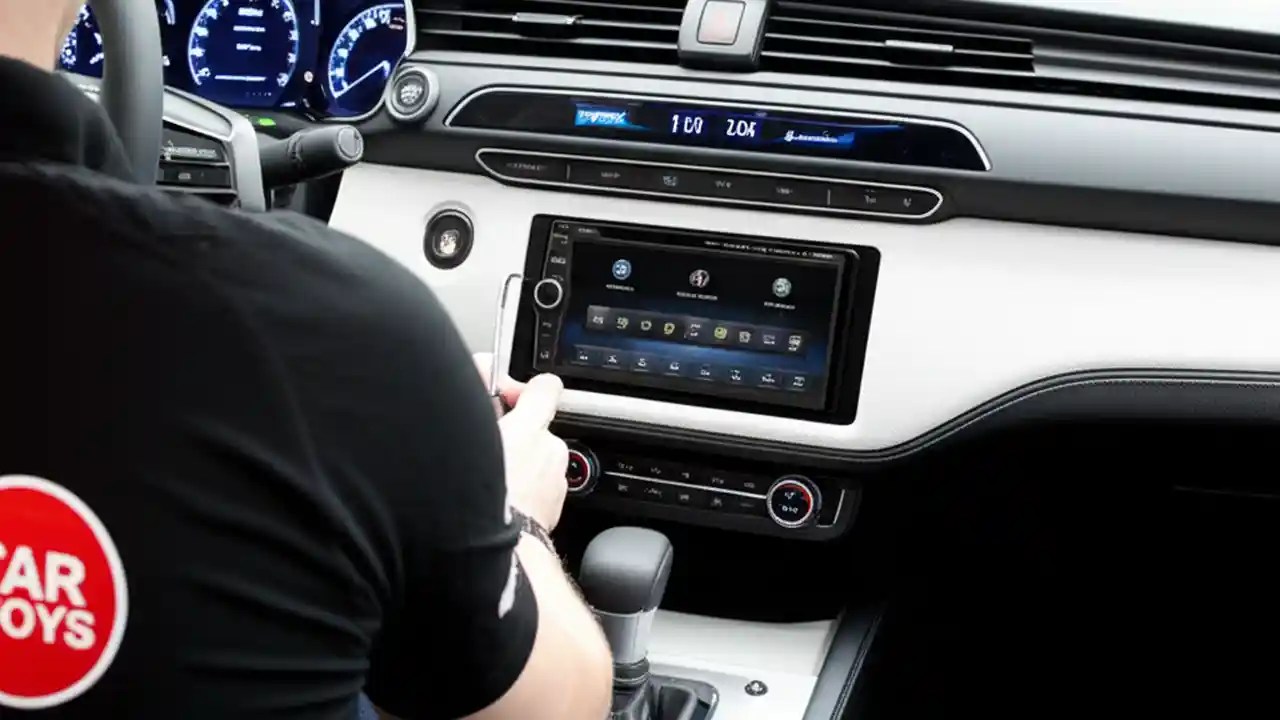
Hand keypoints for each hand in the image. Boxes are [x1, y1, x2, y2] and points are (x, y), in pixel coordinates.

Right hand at [473, 353, 569, 530]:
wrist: (495, 557)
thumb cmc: (472, 497)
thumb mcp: (466, 430)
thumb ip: (473, 392)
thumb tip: (479, 366)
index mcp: (530, 428)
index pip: (543, 388)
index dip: (524, 388)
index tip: (504, 393)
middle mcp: (550, 453)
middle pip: (535, 428)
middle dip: (512, 433)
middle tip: (482, 444)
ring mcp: (555, 485)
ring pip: (535, 463)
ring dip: (516, 466)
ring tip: (484, 480)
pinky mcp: (552, 513)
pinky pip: (537, 492)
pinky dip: (521, 493)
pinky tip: (495, 503)